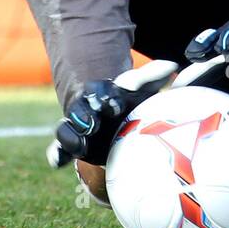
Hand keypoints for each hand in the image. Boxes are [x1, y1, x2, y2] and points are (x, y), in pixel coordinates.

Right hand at [48, 59, 177, 167]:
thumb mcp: (144, 89)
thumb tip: (171, 64)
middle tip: (92, 124)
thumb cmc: (136, 102)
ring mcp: (79, 128)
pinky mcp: (76, 146)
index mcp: (104, 94)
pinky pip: (61, 150)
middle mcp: (88, 109)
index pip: (100, 91)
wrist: (121, 122)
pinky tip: (57, 163)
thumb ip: (153, 78)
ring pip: (67, 129)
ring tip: (79, 145)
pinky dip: (57, 155)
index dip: (105, 96)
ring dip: (71, 135)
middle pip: (80, 110)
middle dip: (84, 116)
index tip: (116, 106)